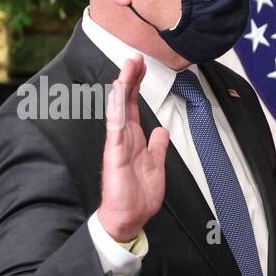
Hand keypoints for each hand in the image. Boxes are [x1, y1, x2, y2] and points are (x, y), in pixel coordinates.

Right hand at [97, 57, 168, 241]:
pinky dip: (116, 108)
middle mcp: (123, 138)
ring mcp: (117, 144)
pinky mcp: (113, 154)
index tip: (141, 66)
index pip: (133, 106)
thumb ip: (157, 147)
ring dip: (123, 87)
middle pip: (125, 102)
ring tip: (127, 67)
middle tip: (134, 57)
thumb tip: (162, 131)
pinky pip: (114, 126)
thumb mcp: (156, 166)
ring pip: (118, 109)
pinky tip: (118, 92)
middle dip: (130, 79)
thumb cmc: (138, 196)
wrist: (129, 218)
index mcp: (134, 140)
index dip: (137, 86)